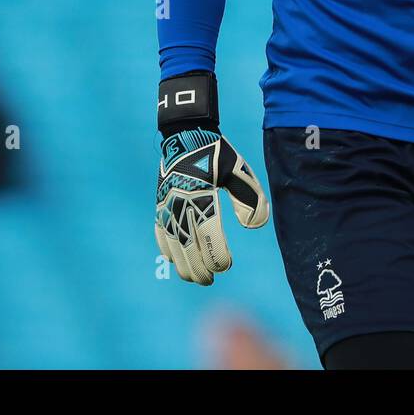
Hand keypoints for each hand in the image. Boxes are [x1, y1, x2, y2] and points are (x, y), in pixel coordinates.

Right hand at [155, 126, 269, 284]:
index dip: (216, 255)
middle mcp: (180, 203)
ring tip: (195, 278)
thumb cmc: (216, 153)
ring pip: (172, 244)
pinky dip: (166, 249)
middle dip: (199, 268)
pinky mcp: (159, 204)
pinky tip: (174, 260)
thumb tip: (253, 226)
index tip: (227, 265)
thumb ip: (250, 197)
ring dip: (182, 264)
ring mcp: (166, 205)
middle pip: (188, 246)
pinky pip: (159, 232)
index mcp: (201, 194)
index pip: (208, 235)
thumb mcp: (239, 170)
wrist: (186, 134)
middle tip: (211, 280)